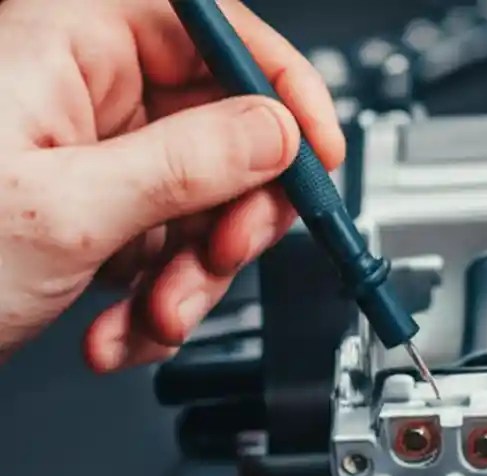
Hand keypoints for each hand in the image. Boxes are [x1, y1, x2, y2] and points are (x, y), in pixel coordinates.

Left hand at [0, 0, 342, 369]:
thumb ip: (188, 164)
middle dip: (231, 213)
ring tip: (151, 318)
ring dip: (193, 276)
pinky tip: (120, 330)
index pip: (215, 33)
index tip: (317, 155)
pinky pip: (167, 246)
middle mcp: (82, 87)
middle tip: (224, 256)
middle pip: (224, 128)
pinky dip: (158, 298)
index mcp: (67, 41)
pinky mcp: (91, 212)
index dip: (282, 90)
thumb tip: (277, 133)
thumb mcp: (66, 209)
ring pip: (203, 201)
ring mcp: (89, 154)